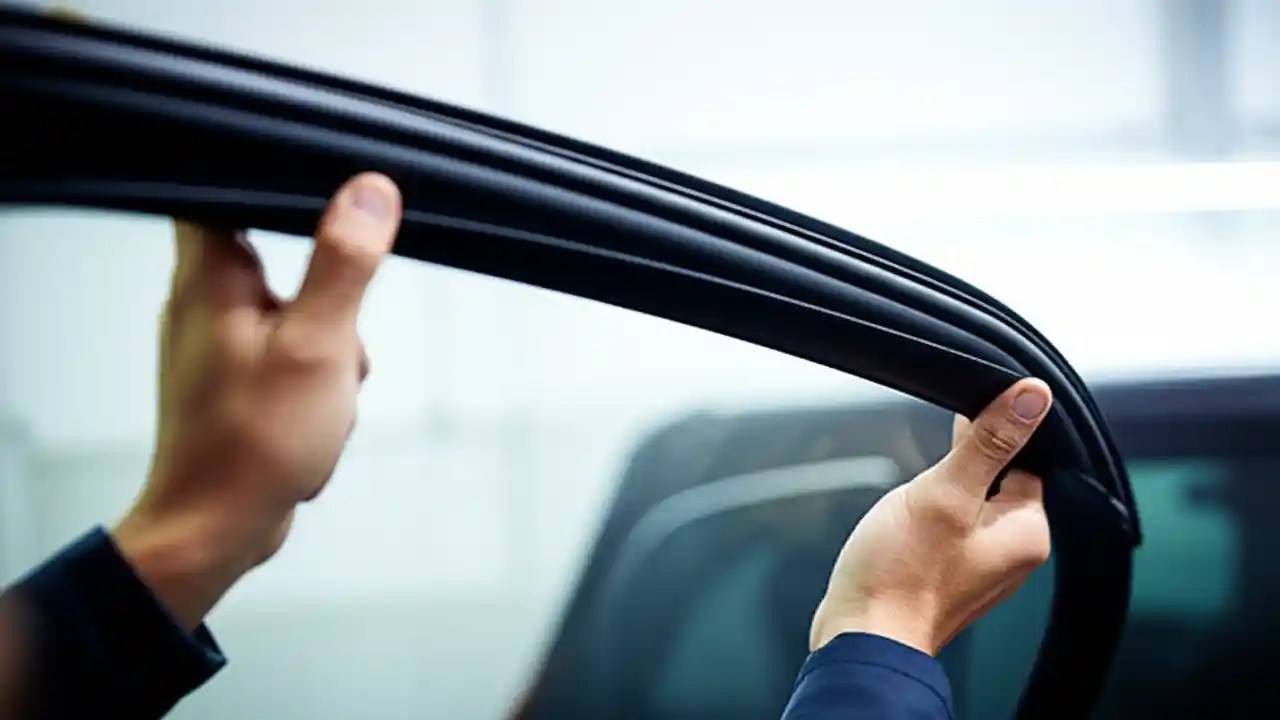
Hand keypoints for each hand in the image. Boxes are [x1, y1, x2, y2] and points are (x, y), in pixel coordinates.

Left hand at [111, 172, 401, 628]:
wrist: (217, 529)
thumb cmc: (253, 443)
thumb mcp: (318, 343)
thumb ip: (344, 263)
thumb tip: (370, 192)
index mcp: (209, 278)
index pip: (222, 187)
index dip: (274, 177)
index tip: (324, 185)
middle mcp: (203, 302)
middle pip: (281, 256)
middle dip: (332, 296)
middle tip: (339, 330)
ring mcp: (219, 343)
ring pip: (300, 313)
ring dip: (333, 348)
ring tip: (326, 392)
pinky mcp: (237, 379)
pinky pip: (295, 355)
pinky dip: (319, 379)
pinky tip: (318, 415)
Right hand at [809, 378, 1052, 654]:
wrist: (862, 637)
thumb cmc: (900, 576)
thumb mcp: (945, 494)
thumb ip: (990, 442)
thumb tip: (1033, 396)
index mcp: (1026, 531)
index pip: (1026, 457)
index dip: (990, 435)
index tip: (957, 430)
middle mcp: (1011, 550)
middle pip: (995, 477)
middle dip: (956, 468)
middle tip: (925, 484)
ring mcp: (979, 563)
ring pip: (967, 500)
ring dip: (937, 492)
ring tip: (910, 510)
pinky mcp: (948, 571)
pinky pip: (947, 526)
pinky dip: (925, 516)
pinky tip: (903, 525)